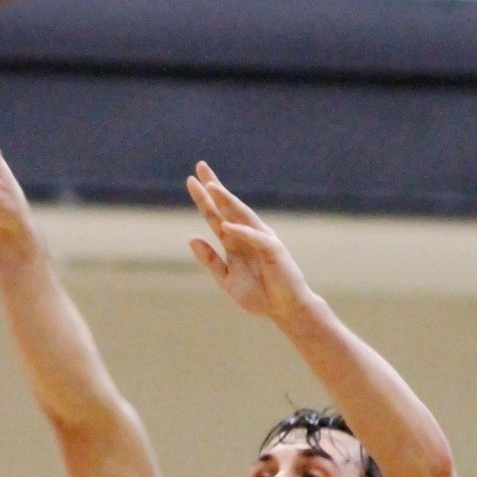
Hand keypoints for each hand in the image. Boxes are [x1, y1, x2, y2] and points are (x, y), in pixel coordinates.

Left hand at [186, 162, 314, 320]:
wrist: (285, 310)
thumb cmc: (260, 295)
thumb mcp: (227, 279)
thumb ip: (211, 260)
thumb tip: (192, 238)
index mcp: (234, 242)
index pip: (216, 215)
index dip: (204, 199)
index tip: (191, 181)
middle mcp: (246, 236)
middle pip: (227, 207)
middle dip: (214, 187)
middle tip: (200, 166)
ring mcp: (261, 240)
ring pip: (241, 215)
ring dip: (227, 201)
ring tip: (211, 187)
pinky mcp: (274, 250)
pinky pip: (255, 238)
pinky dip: (241, 232)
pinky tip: (225, 226)